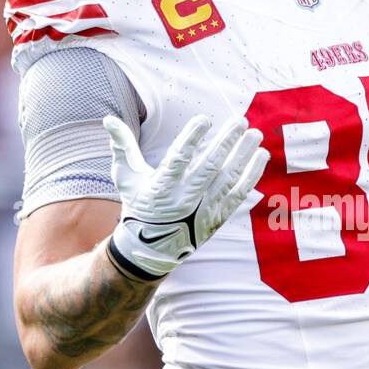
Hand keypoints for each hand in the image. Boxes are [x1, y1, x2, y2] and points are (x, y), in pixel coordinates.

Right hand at [104, 113, 266, 279]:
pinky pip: (239, 194)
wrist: (151, 249)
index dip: (192, 139)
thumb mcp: (126, 178)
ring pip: (228, 179)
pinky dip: (252, 175)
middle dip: (226, 142)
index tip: (204, 119)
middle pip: (209, 167)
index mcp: (161, 186)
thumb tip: (108, 119)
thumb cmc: (138, 206)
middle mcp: (185, 198)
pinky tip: (261, 155)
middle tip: (240, 120)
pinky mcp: (218, 217)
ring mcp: (204, 209)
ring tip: (255, 133)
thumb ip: (121, 147)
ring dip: (243, 155)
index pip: (178, 159)